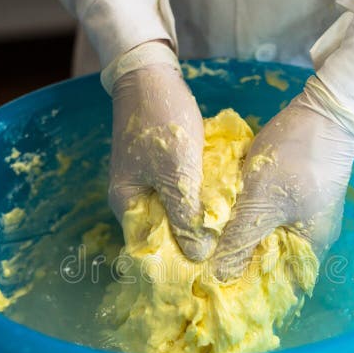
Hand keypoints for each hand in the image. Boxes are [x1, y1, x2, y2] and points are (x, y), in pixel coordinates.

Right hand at [108, 42, 212, 260]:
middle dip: (190, 247)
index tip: (204, 275)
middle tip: (223, 260)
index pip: (147, 250)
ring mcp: (146, 183)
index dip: (173, 265)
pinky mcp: (161, 170)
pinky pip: (180, 197)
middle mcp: (133, 199)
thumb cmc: (162, 123)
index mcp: (127, 204)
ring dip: (196, 225)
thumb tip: (199, 256)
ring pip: (174, 216)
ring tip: (226, 240)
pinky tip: (220, 211)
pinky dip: (197, 204)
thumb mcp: (177, 174)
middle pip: (162, 235)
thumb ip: (186, 216)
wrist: (152, 76)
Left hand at [212, 76, 353, 279]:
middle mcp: (310, 239)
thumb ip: (239, 243)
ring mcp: (303, 217)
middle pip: (271, 267)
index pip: (281, 291)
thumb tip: (218, 279)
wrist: (325, 110)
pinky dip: (246, 224)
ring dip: (240, 246)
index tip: (216, 300)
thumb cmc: (296, 160)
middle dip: (239, 271)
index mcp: (310, 249)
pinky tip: (222, 223)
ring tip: (206, 253)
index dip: (250, 297)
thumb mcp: (261, 204)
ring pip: (267, 243)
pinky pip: (267, 221)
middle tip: (202, 276)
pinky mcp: (294, 197)